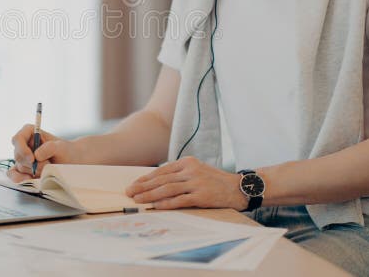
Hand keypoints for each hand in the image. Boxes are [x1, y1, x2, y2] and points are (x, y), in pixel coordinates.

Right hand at [7, 124, 76, 181]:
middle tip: (47, 164)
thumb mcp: (61, 147)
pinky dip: (19, 179)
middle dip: (32, 164)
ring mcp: (22, 158)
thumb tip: (36, 156)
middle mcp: (23, 145)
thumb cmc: (65, 151)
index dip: (22, 149)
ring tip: (48, 168)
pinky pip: (14, 175)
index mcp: (29, 133)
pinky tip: (28, 180)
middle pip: (18, 155)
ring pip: (20, 167)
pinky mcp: (23, 170)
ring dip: (34, 171)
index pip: (18, 139)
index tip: (32, 158)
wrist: (70, 163)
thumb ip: (49, 148)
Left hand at [125, 156, 245, 209]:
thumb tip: (157, 184)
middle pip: (161, 179)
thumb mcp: (197, 171)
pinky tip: (155, 206)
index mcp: (187, 162)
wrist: (239, 188)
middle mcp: (190, 170)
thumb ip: (180, 175)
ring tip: (138, 200)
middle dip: (143, 187)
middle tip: (129, 192)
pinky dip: (166, 203)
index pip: (162, 170)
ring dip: (150, 195)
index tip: (134, 184)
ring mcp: (196, 182)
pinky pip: (180, 200)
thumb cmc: (216, 181)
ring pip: (167, 189)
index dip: (146, 178)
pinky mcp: (202, 195)